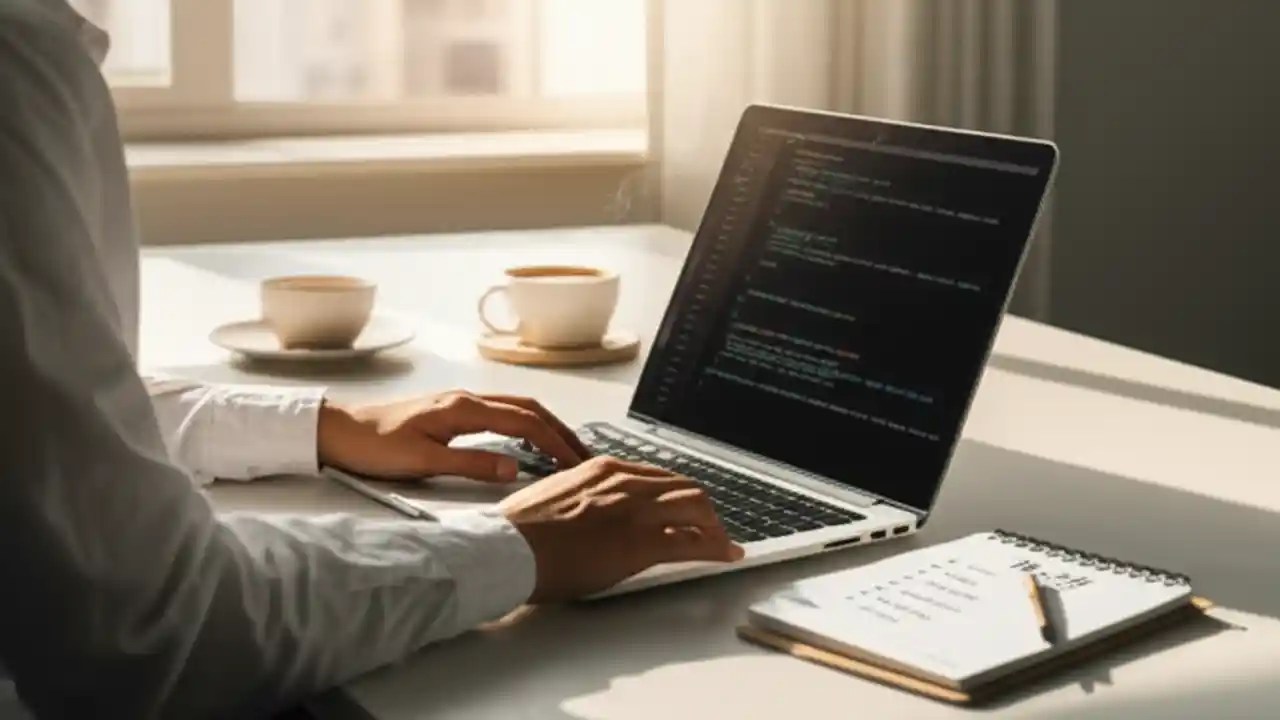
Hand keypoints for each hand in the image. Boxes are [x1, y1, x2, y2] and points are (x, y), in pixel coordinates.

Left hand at [317, 390, 590, 481]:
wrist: (337, 430)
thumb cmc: (373, 445)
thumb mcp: (423, 461)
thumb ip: (471, 464)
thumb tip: (514, 469)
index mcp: (464, 409)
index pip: (526, 423)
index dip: (556, 443)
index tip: (577, 462)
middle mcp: (467, 399)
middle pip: (529, 409)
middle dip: (561, 430)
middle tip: (584, 454)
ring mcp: (460, 403)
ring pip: (517, 408)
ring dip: (546, 426)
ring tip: (566, 448)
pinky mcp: (452, 411)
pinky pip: (502, 413)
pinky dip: (526, 424)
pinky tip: (528, 440)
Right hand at [499, 456, 745, 602]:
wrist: (507, 547)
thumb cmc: (519, 529)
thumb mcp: (556, 494)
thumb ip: (582, 493)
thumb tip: (590, 507)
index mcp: (603, 468)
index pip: (656, 475)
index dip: (675, 494)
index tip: (681, 506)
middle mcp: (626, 482)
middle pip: (684, 487)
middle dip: (702, 508)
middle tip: (708, 526)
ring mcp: (636, 511)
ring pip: (696, 507)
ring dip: (713, 526)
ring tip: (721, 541)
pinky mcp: (641, 543)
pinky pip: (692, 542)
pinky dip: (715, 548)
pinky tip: (726, 555)